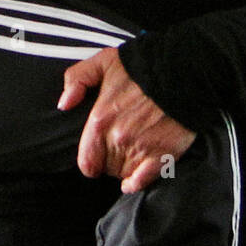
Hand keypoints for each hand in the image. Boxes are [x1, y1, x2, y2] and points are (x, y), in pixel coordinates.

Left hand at [58, 47, 195, 192]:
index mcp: (101, 120)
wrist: (182, 71)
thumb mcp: (102, 62)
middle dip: (109, 160)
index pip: (86, 162)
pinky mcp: (163, 154)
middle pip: (106, 168)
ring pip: (124, 173)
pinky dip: (136, 183)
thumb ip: (77, 79)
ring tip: (131, 151)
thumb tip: (64, 104)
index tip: (97, 154)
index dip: (90, 160)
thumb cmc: (142, 67)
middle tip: (119, 145)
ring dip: (125, 167)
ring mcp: (141, 148)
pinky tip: (133, 180)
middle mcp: (119, 138)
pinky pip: (143, 180)